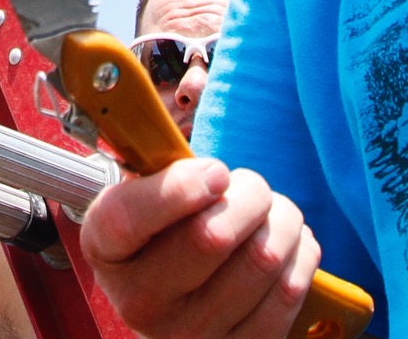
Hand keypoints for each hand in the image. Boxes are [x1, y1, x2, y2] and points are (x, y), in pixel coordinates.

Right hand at [81, 156, 327, 338]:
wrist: (176, 302)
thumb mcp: (142, 193)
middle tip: (248, 184)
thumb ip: (153, 158)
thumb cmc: (164, 231)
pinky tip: (289, 240)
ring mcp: (190, 334)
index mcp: (106, 252)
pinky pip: (288, 293)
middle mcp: (140, 302)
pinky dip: (301, 255)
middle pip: (210, 237)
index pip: (128, 219)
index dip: (179, 188)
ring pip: (260, 261)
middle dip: (247, 194)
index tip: (214, 171)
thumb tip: (155, 93)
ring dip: (281, 220)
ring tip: (272, 210)